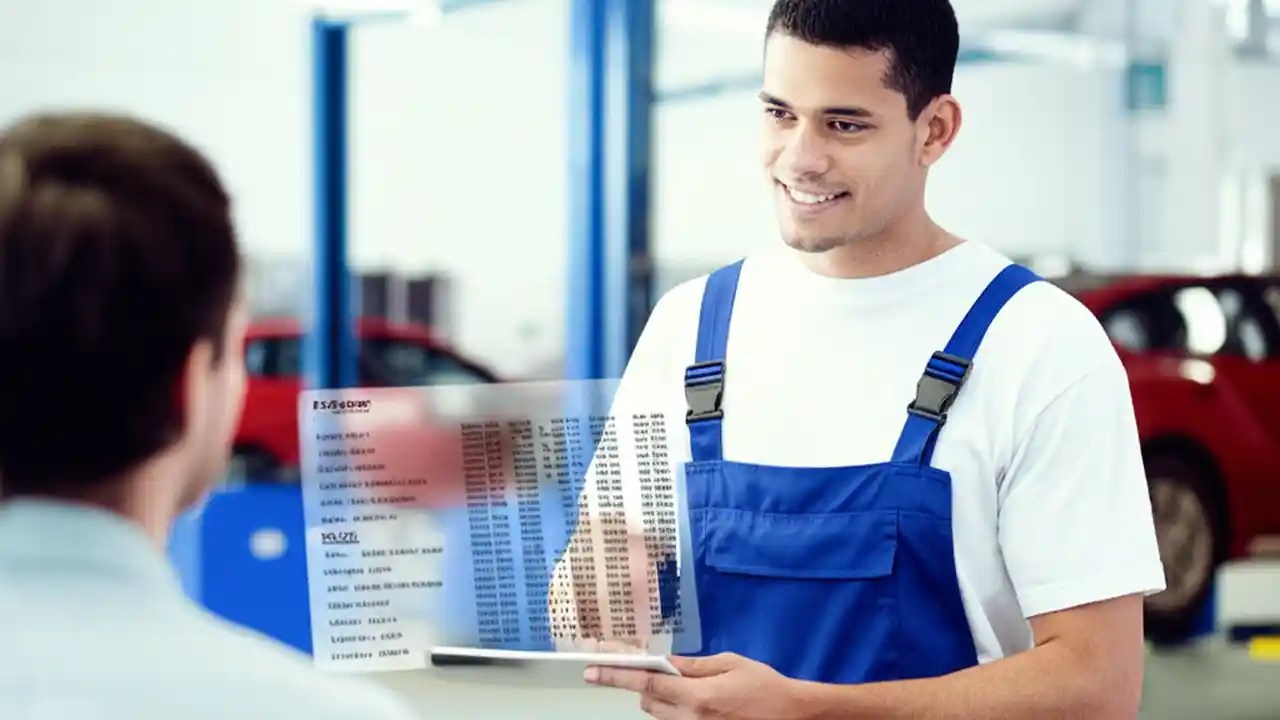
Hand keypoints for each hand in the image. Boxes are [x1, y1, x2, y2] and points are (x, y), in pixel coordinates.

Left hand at [584, 653, 808, 719]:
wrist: (792, 715)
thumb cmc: (764, 686)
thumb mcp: (729, 664)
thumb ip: (693, 665)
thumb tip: (666, 662)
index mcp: (697, 697)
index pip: (646, 685)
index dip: (616, 677)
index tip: (592, 671)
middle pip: (648, 704)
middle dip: (648, 687)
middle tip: (666, 673)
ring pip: (660, 717)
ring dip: (664, 701)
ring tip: (692, 690)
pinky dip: (678, 713)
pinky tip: (700, 704)